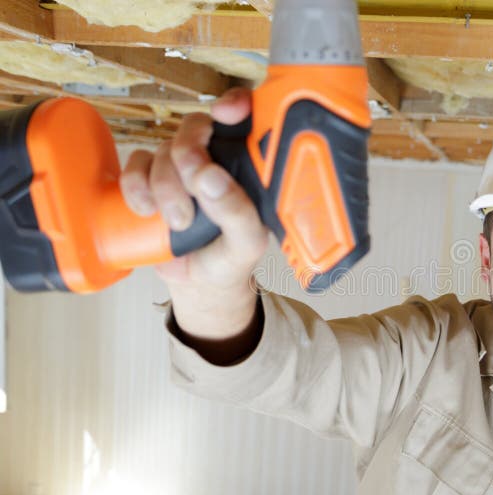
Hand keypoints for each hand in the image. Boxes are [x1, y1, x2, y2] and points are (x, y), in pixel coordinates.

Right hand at [120, 87, 268, 340]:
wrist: (198, 282)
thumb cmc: (230, 256)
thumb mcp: (247, 242)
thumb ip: (237, 212)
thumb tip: (211, 177)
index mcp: (248, 165)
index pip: (249, 119)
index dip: (237, 104)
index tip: (227, 112)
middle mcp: (216, 156)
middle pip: (197, 126)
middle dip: (189, 153)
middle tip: (195, 186)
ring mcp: (181, 166)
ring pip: (165, 148)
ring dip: (166, 184)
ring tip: (179, 222)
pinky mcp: (150, 178)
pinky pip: (136, 163)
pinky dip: (135, 185)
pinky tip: (145, 210)